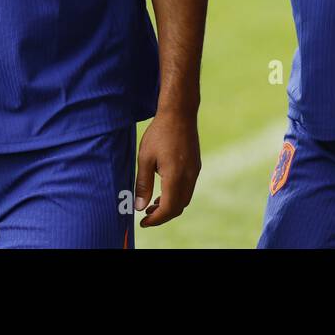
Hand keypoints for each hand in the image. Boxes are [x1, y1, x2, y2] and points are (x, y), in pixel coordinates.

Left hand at [133, 109, 200, 227]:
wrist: (179, 113)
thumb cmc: (159, 133)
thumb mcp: (145, 158)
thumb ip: (143, 184)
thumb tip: (139, 207)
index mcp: (176, 175)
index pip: (168, 208)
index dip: (155, 219)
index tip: (142, 222)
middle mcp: (189, 176)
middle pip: (179, 207)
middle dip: (163, 215)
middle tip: (146, 215)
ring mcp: (195, 171)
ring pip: (185, 198)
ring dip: (170, 206)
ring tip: (152, 204)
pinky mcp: (196, 165)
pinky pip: (188, 188)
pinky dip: (176, 195)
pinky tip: (164, 190)